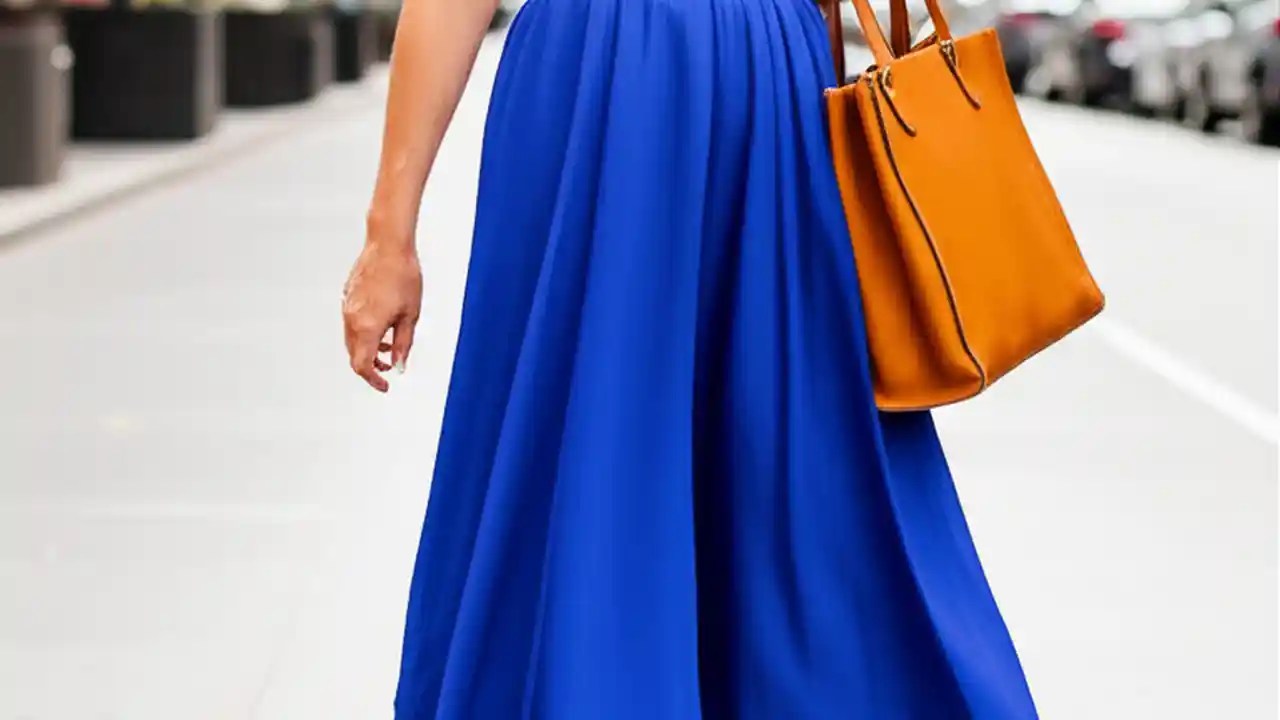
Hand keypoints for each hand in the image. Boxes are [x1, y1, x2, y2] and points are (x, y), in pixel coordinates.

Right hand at [342, 238, 421, 392]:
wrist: (388, 245)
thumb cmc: (403, 277)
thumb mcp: (410, 316)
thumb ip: (404, 345)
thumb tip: (400, 367)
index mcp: (367, 327)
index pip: (362, 366)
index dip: (373, 380)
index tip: (385, 386)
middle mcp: (352, 319)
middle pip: (354, 355)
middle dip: (371, 366)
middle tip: (390, 368)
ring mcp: (347, 307)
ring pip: (352, 339)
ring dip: (368, 349)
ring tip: (391, 347)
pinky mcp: (347, 296)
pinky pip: (352, 323)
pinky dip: (364, 333)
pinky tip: (382, 325)